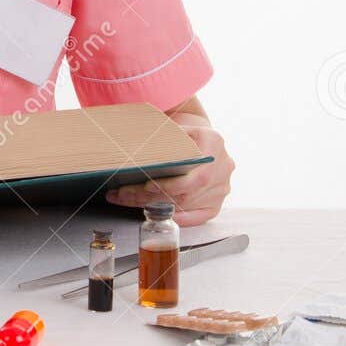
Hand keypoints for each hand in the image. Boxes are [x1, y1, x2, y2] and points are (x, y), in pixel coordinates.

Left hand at [105, 110, 233, 224]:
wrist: (202, 140)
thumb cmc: (185, 134)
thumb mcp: (178, 127)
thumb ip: (163, 135)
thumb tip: (134, 145)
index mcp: (214, 143)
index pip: (194, 174)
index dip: (170, 185)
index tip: (146, 186)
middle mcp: (222, 169)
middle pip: (185, 192)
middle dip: (150, 196)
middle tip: (123, 194)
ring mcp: (220, 189)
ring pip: (184, 204)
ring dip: (154, 205)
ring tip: (126, 199)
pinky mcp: (215, 203)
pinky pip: (197, 216)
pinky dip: (177, 218)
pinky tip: (155, 214)